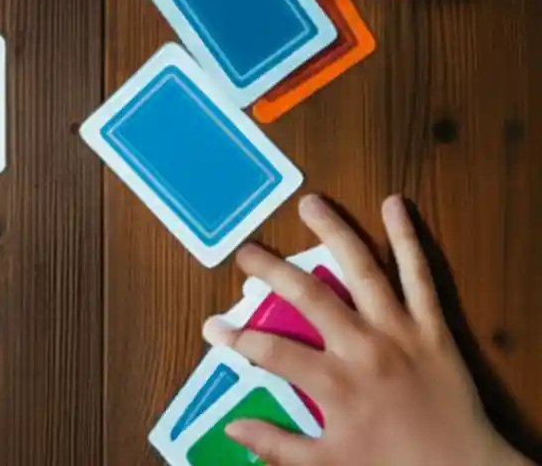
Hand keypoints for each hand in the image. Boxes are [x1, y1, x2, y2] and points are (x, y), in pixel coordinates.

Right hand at [201, 194, 529, 464]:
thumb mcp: (329, 464)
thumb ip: (278, 444)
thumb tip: (233, 427)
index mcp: (334, 384)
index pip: (270, 352)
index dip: (235, 338)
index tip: (210, 327)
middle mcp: (363, 348)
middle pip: (308, 296)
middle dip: (271, 269)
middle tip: (246, 249)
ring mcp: (399, 330)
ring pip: (362, 270)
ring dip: (334, 232)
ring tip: (310, 203)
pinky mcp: (433, 325)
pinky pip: (419, 276)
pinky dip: (408, 239)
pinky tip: (394, 206)